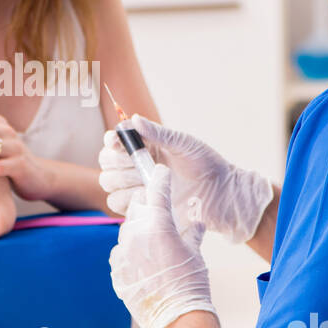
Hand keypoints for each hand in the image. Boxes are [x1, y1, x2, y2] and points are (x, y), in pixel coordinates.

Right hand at [98, 114, 273, 244]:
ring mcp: (137, 187)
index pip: (115, 142)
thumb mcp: (184, 144)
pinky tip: (148, 196)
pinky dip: (128, 199)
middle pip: (106, 162)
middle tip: (139, 165)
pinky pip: (117, 204)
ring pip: (108, 183)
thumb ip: (158, 133)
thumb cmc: (207, 165)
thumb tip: (135, 119)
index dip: (112, 141)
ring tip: (147, 181)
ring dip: (123, 180)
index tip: (118, 142)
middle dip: (118, 162)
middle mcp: (137, 166)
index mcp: (146, 147)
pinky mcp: (141, 208)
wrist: (221, 194)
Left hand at [109, 164, 216, 327]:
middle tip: (159, 216)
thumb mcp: (195, 253)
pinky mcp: (116, 269)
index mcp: (158, 224)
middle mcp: (135, 234)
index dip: (159, 179)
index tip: (159, 172)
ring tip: (154, 248)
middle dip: (147, 208)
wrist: (176, 318)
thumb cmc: (190, 284)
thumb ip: (192, 232)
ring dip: (138, 233)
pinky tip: (144, 265)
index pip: (156, 191)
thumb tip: (196, 220)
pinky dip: (130, 254)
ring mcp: (122, 252)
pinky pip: (120, 253)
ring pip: (126, 231)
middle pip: (136, 208)